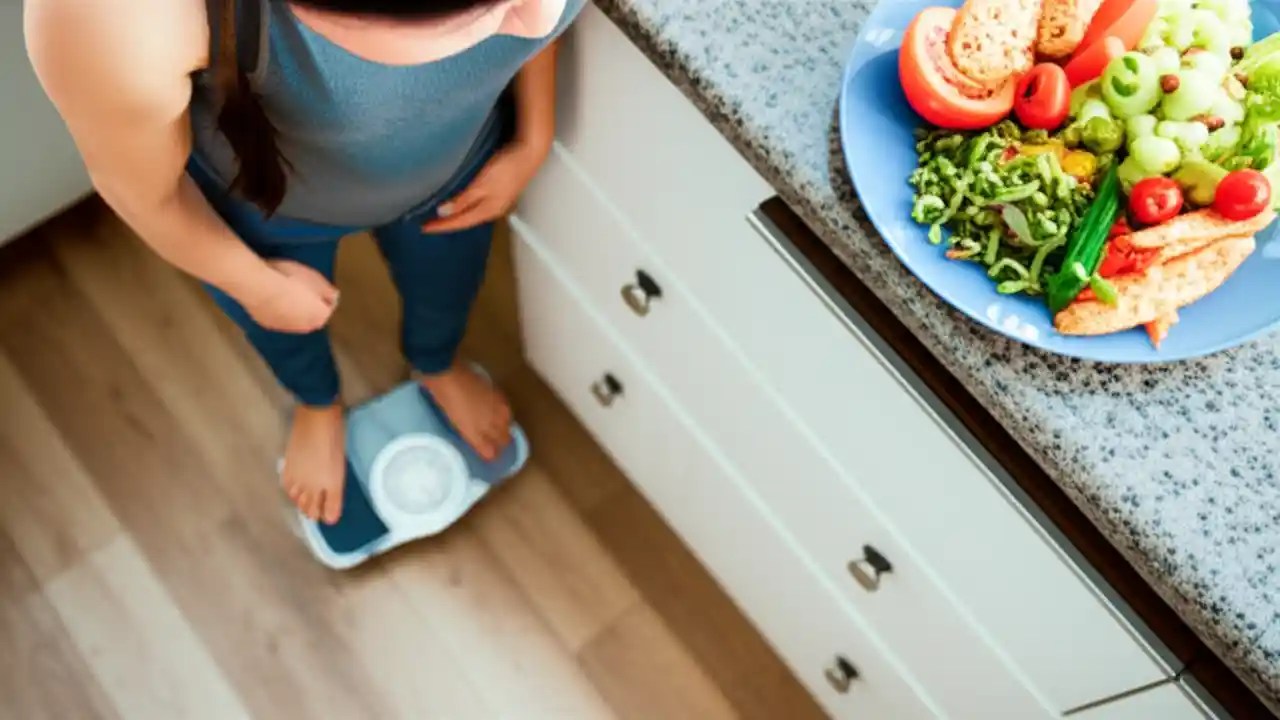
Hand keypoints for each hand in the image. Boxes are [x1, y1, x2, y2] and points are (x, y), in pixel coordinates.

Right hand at [239, 259, 338, 333]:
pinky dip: (276, 308)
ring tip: (284, 290)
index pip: (327, 307)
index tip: (316, 285)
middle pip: (310, 315)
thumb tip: (333, 297)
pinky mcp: (266, 324)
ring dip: (291, 307)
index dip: (323, 295)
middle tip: (300, 286)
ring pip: (292, 317)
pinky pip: (275, 315)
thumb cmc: (291, 280)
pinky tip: (271, 296)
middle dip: (308, 304)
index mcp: (320, 317)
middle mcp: (304, 328)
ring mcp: (284, 328)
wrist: (259, 286)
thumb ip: (329, 291)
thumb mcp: (317, 278)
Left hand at [421, 140, 549, 233]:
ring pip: (471, 215)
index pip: (459, 222)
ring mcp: (497, 202)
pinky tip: (461, 205)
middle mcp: (492, 210)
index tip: (425, 228)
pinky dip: (465, 208)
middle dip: (448, 224)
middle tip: (429, 225)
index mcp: (488, 210)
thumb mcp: (482, 184)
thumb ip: (463, 199)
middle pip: (465, 221)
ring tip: (441, 218)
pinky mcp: (499, 193)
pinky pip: (477, 207)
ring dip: (456, 217)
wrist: (530, 154)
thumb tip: (444, 212)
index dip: (442, 226)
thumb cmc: (508, 167)